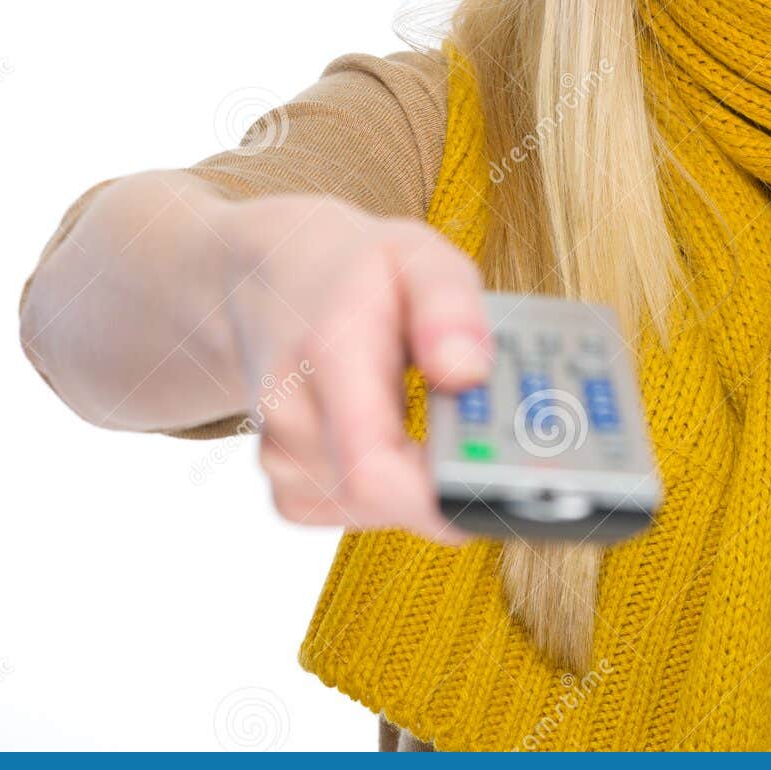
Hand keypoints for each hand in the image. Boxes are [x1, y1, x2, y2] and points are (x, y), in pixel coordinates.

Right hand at [218, 193, 491, 543]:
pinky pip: (350, 515)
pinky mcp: (282, 480)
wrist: (274, 279)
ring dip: (412, 478)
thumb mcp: (417, 255)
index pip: (372, 467)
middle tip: (473, 428)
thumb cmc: (359, 269)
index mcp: (331, 350)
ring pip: (372, 509)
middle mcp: (291, 409)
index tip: (496, 481)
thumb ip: (449, 306)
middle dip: (441, 475)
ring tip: (416, 408)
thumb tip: (469, 373)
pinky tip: (385, 434)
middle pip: (382, 496)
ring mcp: (277, 450)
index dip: (438, 499)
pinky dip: (381, 489)